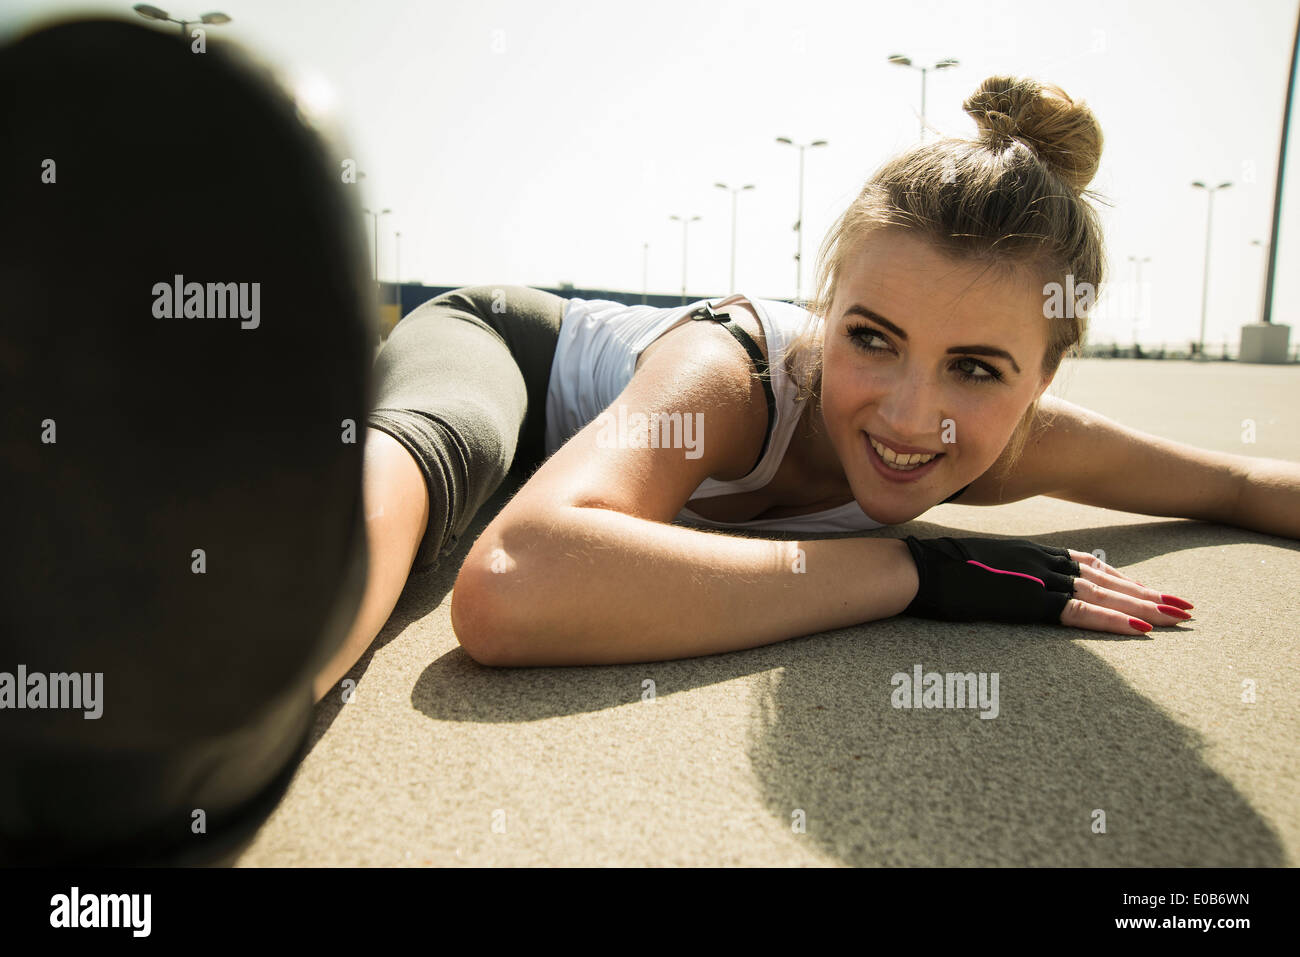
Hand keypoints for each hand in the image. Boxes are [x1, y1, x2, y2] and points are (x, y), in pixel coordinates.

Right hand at [901, 536, 1193, 634]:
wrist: (917, 568)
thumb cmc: (935, 570)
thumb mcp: (975, 568)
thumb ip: (998, 574)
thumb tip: (997, 583)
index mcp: (1030, 555)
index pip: (1087, 565)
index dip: (1121, 579)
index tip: (1147, 589)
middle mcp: (1042, 562)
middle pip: (1106, 578)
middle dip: (1147, 592)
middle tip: (1183, 605)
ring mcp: (1038, 580)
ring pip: (1104, 593)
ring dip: (1144, 606)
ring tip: (1177, 617)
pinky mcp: (1030, 601)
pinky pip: (1081, 613)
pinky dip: (1113, 620)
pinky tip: (1141, 629)